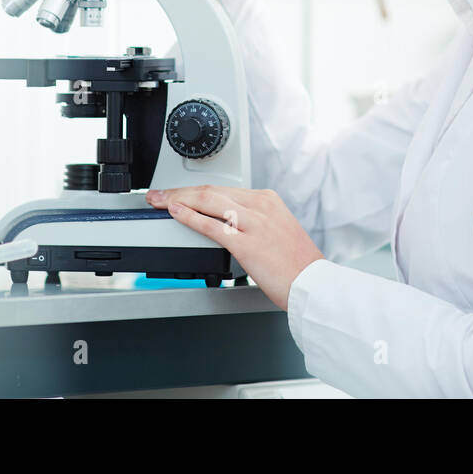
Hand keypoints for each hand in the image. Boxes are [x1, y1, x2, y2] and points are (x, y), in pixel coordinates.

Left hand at [146, 184, 324, 309]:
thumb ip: (254, 222)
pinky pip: (211, 225)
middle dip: (180, 191)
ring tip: (159, 201)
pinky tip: (175, 213)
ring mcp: (253, 223)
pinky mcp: (246, 243)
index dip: (195, 190)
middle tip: (160, 194)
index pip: (222, 189)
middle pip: (210, 191)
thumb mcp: (278, 229)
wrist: (313, 284)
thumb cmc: (297, 264)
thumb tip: (227, 224)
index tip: (180, 193)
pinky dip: (189, 217)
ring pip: (207, 201)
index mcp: (267, 200)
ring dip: (178, 199)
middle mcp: (260, 206)